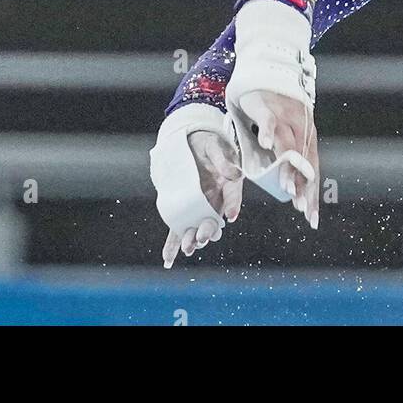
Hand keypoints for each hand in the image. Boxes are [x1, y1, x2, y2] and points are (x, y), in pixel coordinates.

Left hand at [160, 129, 243, 268]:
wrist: (190, 143)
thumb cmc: (207, 143)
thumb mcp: (215, 146)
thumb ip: (224, 160)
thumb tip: (234, 173)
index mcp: (228, 185)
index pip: (232, 197)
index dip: (233, 206)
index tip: (231, 216)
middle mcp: (215, 200)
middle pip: (213, 218)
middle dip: (208, 230)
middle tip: (201, 237)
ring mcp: (198, 207)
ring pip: (196, 227)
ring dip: (191, 240)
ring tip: (187, 248)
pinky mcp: (183, 211)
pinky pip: (178, 229)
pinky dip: (172, 245)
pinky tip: (168, 259)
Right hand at [236, 89, 319, 228]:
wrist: (268, 72)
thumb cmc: (276, 109)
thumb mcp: (286, 134)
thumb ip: (286, 158)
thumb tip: (286, 187)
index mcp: (307, 138)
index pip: (313, 171)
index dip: (312, 195)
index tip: (312, 218)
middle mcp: (301, 129)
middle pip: (304, 162)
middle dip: (303, 188)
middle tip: (302, 209)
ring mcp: (286, 118)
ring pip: (288, 146)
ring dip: (288, 168)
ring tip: (287, 189)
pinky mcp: (269, 108)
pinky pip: (269, 122)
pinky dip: (267, 133)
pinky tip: (265, 147)